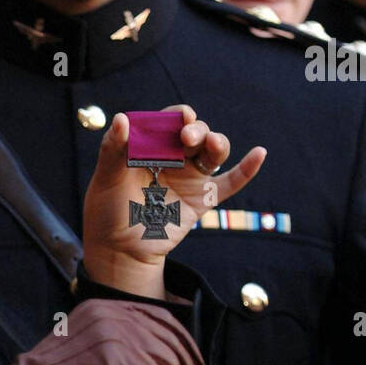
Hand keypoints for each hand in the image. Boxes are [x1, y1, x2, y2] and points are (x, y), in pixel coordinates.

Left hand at [83, 107, 265, 292]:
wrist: (120, 248)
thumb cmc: (108, 209)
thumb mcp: (105, 178)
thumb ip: (113, 149)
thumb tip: (121, 118)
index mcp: (151, 145)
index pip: (169, 120)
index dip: (176, 115)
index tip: (178, 118)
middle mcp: (174, 156)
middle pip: (195, 132)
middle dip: (195, 129)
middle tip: (186, 137)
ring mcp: (191, 176)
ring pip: (214, 151)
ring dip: (217, 143)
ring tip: (212, 143)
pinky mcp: (203, 199)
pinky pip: (231, 182)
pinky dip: (247, 169)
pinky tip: (259, 153)